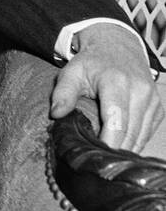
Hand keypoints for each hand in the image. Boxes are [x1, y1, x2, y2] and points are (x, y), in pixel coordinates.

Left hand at [51, 24, 161, 150]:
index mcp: (117, 82)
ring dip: (125, 149)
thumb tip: (56, 114)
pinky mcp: (158, 109)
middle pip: (130, 132)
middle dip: (114, 150)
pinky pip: (147, 133)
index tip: (97, 158)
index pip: (116, 120)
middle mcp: (140, 91)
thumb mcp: (71, 72)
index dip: (109, 142)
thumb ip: (62, 93)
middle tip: (97, 163)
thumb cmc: (91, 63)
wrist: (118, 48)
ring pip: (141, 136)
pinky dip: (134, 142)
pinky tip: (119, 148)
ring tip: (106, 159)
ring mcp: (153, 100)